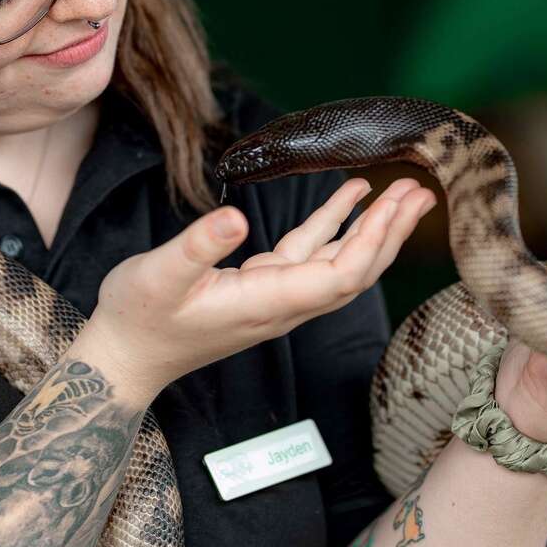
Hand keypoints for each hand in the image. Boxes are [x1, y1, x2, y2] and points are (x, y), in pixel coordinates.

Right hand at [76, 177, 436, 403]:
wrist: (124, 355)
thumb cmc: (137, 318)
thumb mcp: (157, 276)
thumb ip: (197, 247)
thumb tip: (232, 216)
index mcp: (265, 303)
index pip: (337, 277)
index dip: (371, 243)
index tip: (395, 205)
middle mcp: (281, 305)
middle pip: (354, 272)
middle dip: (390, 234)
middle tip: (421, 191)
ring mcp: (275, 296)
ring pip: (339, 262)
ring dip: (373, 229)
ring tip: (403, 192)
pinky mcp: (262, 285)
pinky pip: (310, 253)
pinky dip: (334, 224)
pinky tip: (351, 196)